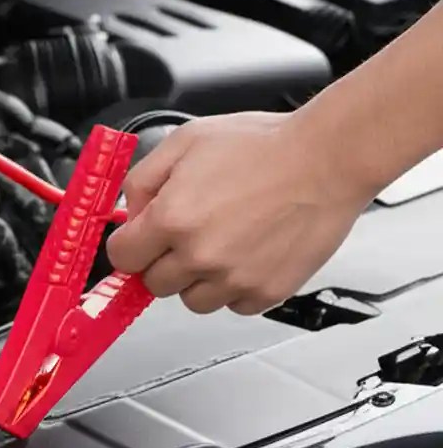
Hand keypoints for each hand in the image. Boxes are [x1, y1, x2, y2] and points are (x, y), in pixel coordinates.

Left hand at [106, 112, 374, 315]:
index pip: (122, 257)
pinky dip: (235, 287)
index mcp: (172, 218)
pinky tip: (246, 254)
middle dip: (161, 260)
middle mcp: (200, 255)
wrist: (325, 159)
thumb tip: (129, 213)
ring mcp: (235, 278)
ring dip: (197, 279)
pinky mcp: (268, 292)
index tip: (138, 239)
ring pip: (192, 301)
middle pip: (154, 284)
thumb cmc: (262, 145)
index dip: (129, 244)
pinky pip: (234, 306)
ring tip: (220, 243)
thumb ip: (143, 180)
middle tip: (184, 235)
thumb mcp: (184, 142)